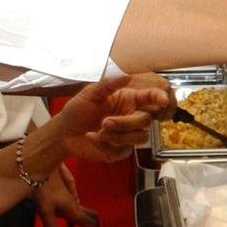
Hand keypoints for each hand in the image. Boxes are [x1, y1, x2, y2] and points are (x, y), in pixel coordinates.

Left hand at [33, 165, 99, 226]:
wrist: (42, 169)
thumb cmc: (44, 190)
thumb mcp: (45, 211)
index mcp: (74, 211)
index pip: (91, 224)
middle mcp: (76, 206)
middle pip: (92, 218)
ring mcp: (71, 202)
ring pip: (83, 215)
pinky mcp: (64, 199)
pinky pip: (75, 213)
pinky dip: (75, 223)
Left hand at [55, 75, 173, 161]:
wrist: (63, 131)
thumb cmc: (78, 109)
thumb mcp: (91, 93)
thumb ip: (109, 84)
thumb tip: (127, 75)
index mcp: (129, 100)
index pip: (150, 97)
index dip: (159, 98)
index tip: (163, 101)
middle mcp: (131, 117)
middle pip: (145, 121)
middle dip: (126, 123)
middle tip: (105, 122)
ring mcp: (126, 136)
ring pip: (139, 138)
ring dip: (119, 136)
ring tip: (99, 131)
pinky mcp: (118, 151)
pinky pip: (122, 151)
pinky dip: (106, 145)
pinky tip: (91, 137)